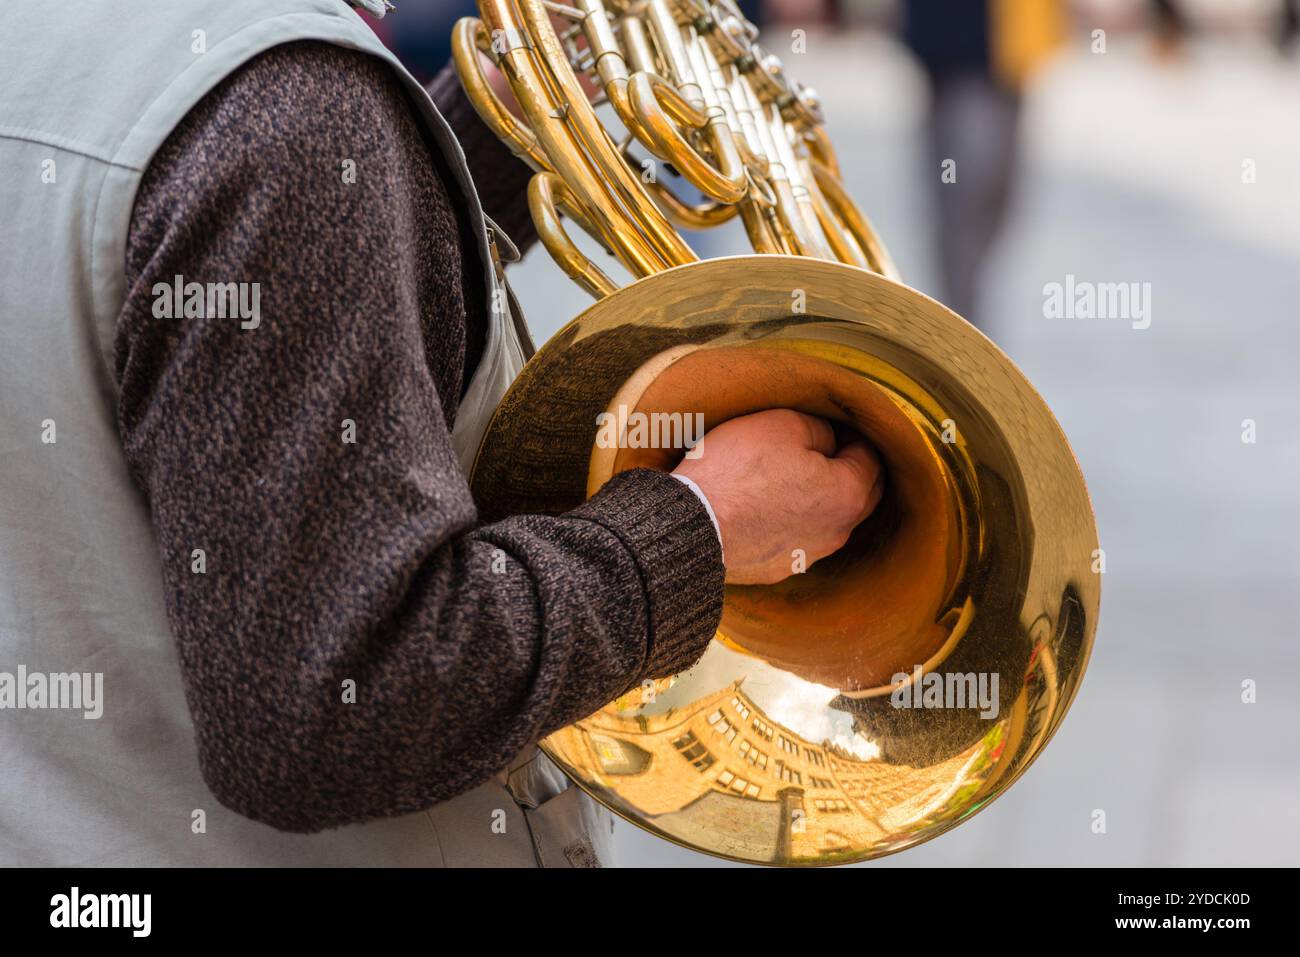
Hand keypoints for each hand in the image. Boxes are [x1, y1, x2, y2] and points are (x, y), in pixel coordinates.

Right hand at [673, 409, 883, 584]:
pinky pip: (799, 538)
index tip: (834, 425)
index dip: (853, 435)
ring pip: (829, 518)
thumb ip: (820, 429)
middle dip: (849, 468)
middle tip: (824, 446)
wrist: (691, 527)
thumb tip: (829, 441)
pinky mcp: (780, 568)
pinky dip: (793, 520)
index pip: (871, 457)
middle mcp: (838, 532)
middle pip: (860, 493)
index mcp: (849, 494)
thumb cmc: (737, 472)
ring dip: (820, 497)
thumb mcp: (783, 425)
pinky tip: (768, 505)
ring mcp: (810, 555)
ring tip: (791, 475)